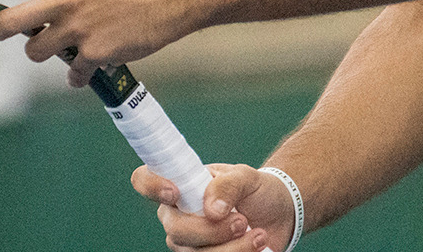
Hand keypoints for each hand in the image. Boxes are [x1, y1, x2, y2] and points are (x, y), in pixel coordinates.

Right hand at [133, 163, 296, 251]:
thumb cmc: (255, 190)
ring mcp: (187, 242)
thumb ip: (228, 185)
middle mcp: (176, 216)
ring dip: (233, 247)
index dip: (151, 186)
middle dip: (213, 230)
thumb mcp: (247, 177)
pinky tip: (256, 245)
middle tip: (242, 220)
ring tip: (257, 234)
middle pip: (176, 230)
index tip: (175, 192)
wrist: (277, 214)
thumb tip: (211, 209)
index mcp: (180, 186)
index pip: (145, 180)